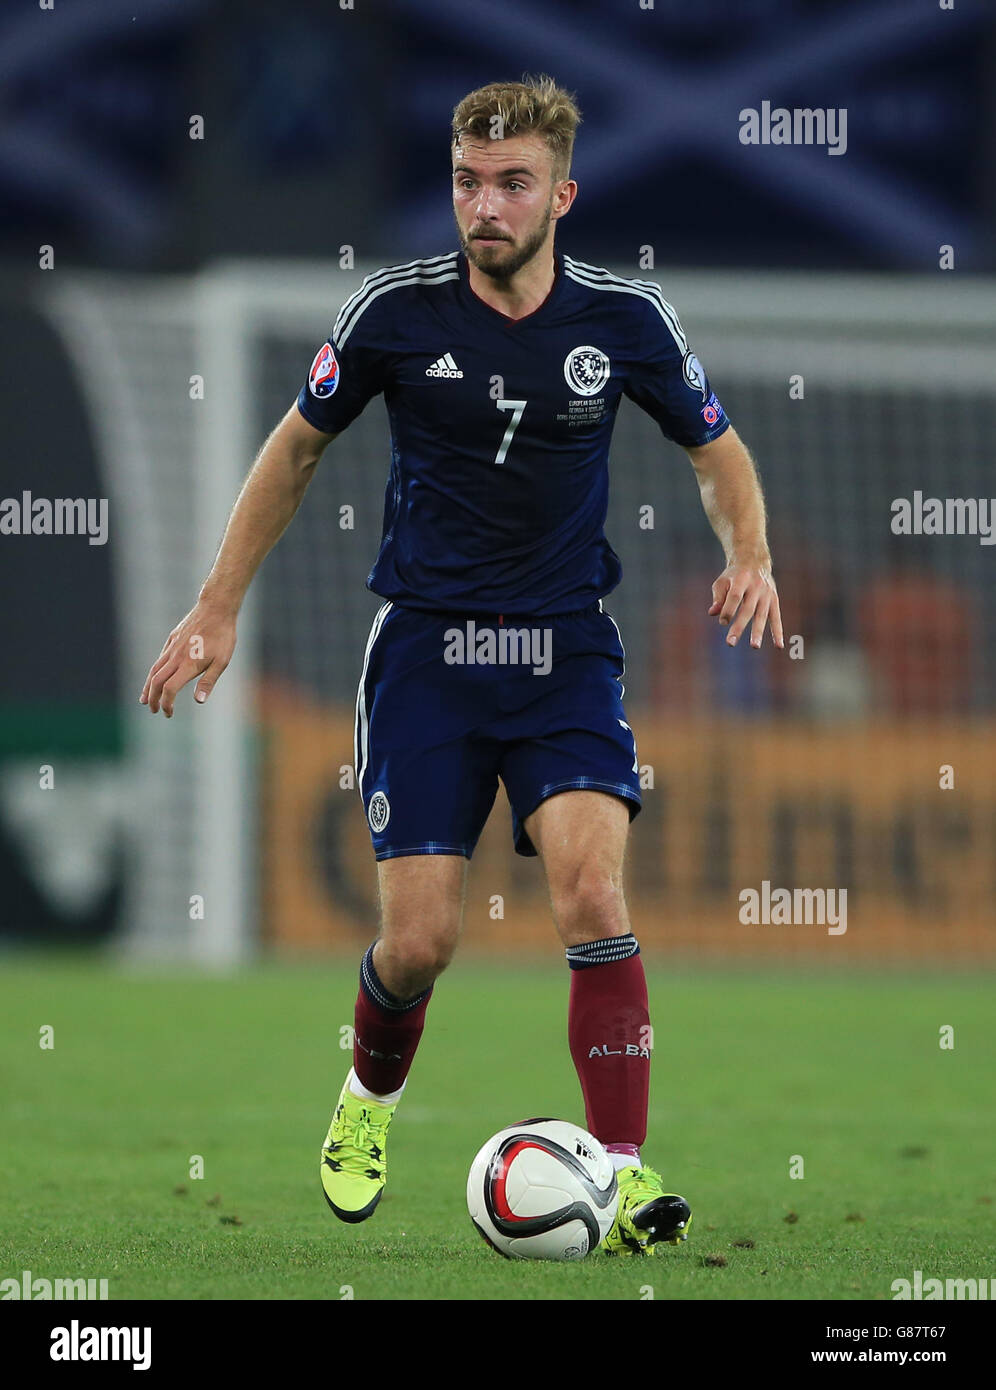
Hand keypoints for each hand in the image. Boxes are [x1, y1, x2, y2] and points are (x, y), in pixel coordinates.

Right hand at [140, 601, 236, 716]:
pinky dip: (154, 671)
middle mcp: (176, 656)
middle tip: (153, 710)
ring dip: (148, 686)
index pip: (170, 688)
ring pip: (154, 669)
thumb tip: (198, 701)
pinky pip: (160, 658)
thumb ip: (208, 682)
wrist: (216, 608)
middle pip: (157, 681)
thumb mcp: (222, 662)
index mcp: (188, 664)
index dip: (166, 703)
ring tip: (144, 699)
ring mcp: (172, 647)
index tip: (168, 713)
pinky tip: (155, 676)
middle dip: (153, 698)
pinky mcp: (172, 638)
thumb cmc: (222, 636)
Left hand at [709, 562, 783, 649]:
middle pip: (747, 609)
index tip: (722, 623)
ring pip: (762, 615)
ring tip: (754, 646)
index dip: (729, 610)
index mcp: (741, 579)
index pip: (735, 596)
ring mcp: (767, 594)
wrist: (754, 561)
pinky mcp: (774, 599)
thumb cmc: (733, 576)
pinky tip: (779, 646)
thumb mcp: (722, 581)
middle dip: (739, 627)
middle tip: (730, 643)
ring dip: (758, 632)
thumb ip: (718, 597)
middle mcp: (756, 587)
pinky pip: (776, 618)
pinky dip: (778, 632)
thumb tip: (713, 613)